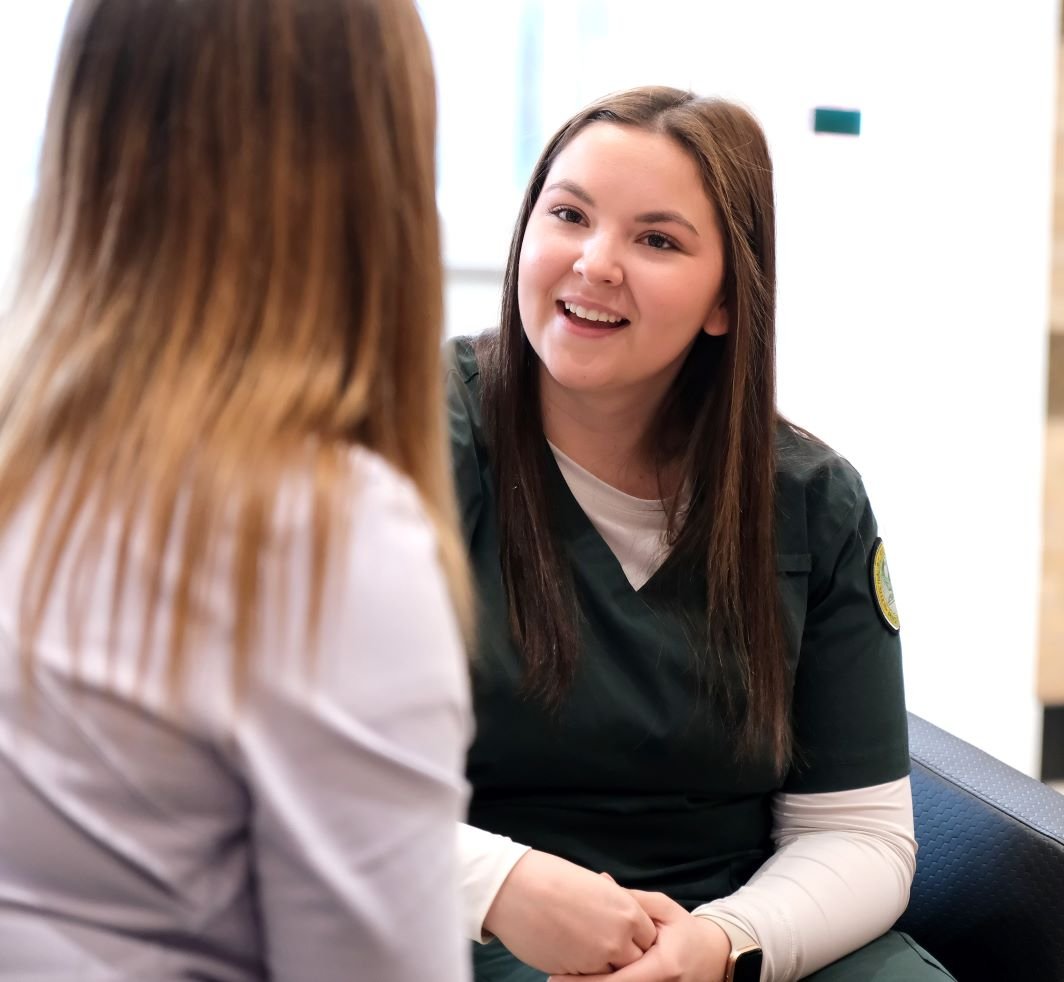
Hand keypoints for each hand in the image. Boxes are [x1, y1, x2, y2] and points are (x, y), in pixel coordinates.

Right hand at [483, 851, 656, 974]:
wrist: (518, 888)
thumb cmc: (551, 878)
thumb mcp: (594, 887)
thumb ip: (614, 906)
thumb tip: (622, 920)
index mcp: (627, 909)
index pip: (648, 937)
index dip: (635, 939)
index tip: (623, 938)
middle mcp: (620, 935)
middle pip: (636, 960)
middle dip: (625, 957)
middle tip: (607, 950)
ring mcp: (599, 956)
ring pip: (616, 974)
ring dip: (606, 968)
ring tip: (587, 953)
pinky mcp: (578, 971)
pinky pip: (593, 980)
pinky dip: (587, 975)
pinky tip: (573, 960)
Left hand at [548, 890, 730, 981]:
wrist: (715, 958)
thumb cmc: (686, 930)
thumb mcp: (664, 908)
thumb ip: (632, 901)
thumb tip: (601, 882)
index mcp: (662, 967)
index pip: (617, 981)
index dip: (586, 981)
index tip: (556, 974)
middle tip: (552, 978)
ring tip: (562, 979)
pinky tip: (586, 980)